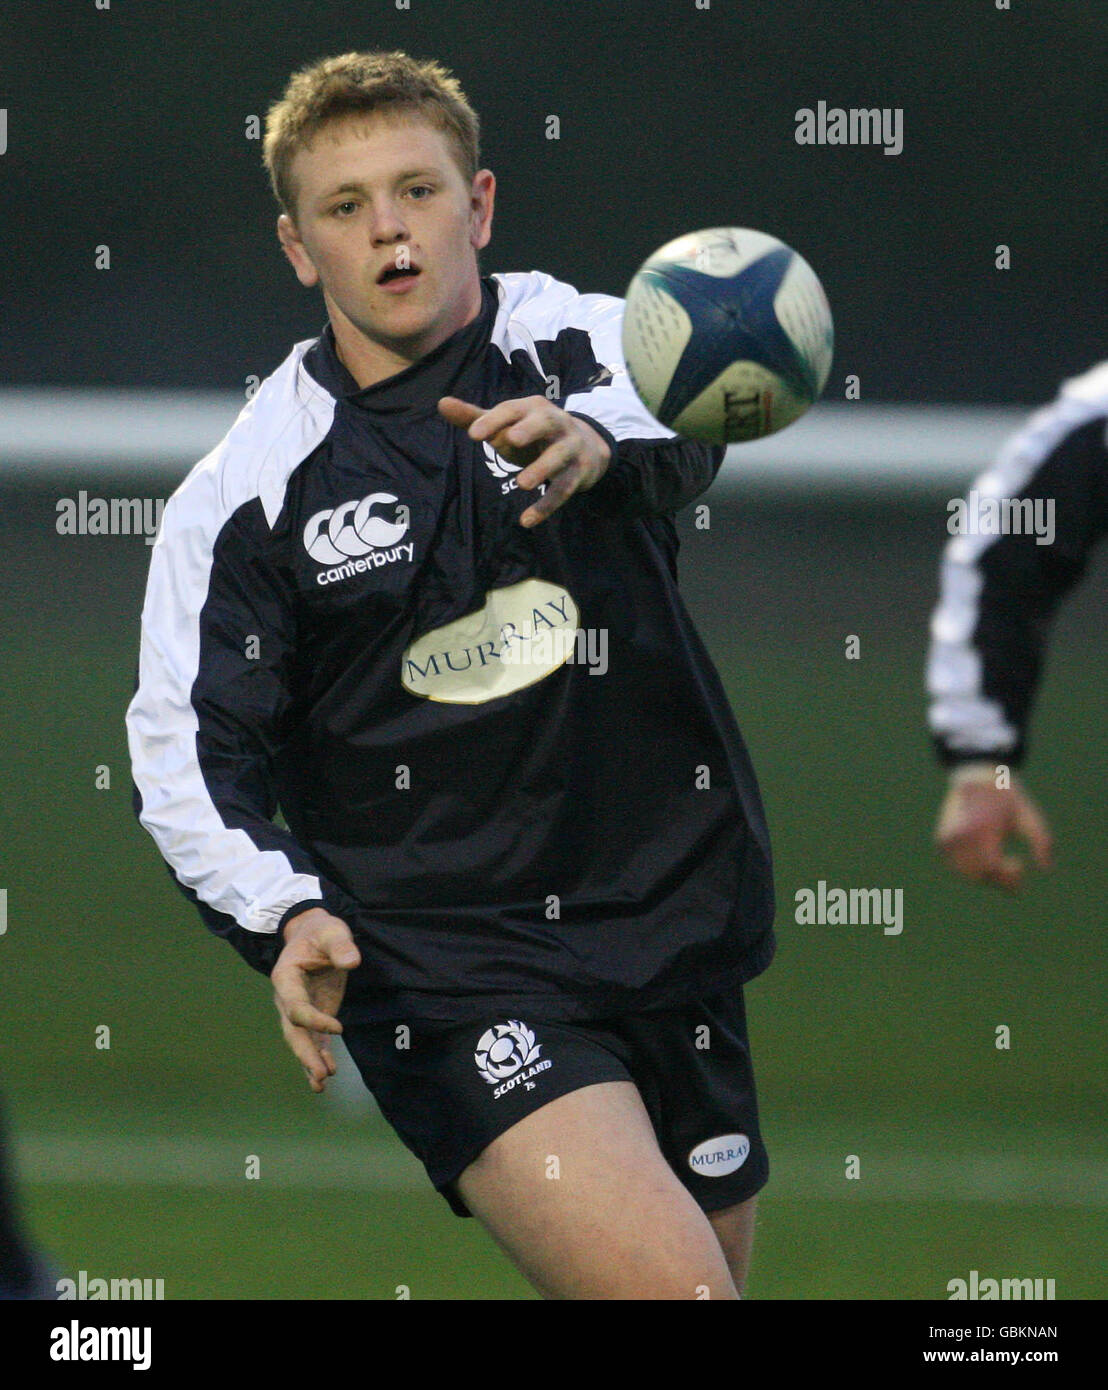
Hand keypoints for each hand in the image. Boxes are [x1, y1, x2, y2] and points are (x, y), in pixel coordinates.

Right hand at [271, 907, 360, 1091]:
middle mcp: (287, 998)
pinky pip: (314, 1040)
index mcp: (286, 978)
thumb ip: (340, 946)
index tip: (339, 1028)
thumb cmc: (320, 931)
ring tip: (322, 1085)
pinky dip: (319, 1057)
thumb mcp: (332, 931)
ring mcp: (299, 1009)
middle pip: (293, 1031)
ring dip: (311, 1062)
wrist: (313, 933)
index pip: (296, 1007)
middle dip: (306, 1054)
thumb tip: (351, 962)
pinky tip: (328, 1076)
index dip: (314, 1020)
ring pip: (301, 1040)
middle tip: (322, 1074)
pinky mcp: (314, 1014)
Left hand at [438, 394, 610, 526]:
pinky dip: (546, 506)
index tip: (473, 434)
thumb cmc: (533, 434)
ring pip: (558, 457)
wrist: (585, 446)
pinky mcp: (578, 473)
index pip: (512, 410)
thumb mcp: (506, 425)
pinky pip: (563, 490)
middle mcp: (556, 423)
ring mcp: (570, 448)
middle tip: (511, 440)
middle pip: (545, 422)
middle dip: (530, 429)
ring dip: (541, 469)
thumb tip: (442, 403)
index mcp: (533, 408)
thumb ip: (475, 418)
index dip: (494, 420)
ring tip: (521, 483)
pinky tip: (527, 520)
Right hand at [934, 764, 1053, 889]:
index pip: (991, 867)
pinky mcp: (942, 842)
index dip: (1008, 876)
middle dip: (999, 878)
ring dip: (986, 875)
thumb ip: (1042, 841)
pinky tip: (984, 856)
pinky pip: (957, 866)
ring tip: (1000, 860)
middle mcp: (960, 835)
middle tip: (1013, 864)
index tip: (1020, 864)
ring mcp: (948, 839)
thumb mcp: (1028, 816)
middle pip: (980, 875)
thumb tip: (1045, 868)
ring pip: (967, 873)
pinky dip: (972, 867)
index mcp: (982, 828)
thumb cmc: (1006, 797)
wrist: (975, 776)